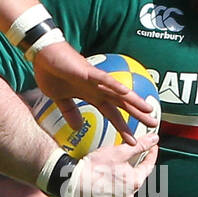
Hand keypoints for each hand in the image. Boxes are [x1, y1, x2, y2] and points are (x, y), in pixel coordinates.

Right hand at [32, 39, 156, 136]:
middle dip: (138, 115)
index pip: (111, 113)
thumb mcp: (60, 99)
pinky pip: (104, 79)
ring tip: (149, 109)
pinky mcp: (87, 72)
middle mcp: (97, 88)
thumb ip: (70, 112)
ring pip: (118, 92)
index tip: (133, 141)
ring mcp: (94, 80)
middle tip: (155, 124)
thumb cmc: (51, 73)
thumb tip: (77, 127)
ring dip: (134, 101)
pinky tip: (126, 92)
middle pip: (122, 104)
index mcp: (91, 95)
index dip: (123, 127)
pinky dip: (114, 86)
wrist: (42, 54)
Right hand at [63, 135, 157, 196]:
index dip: (151, 153)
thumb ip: (140, 145)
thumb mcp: (119, 152)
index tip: (152, 147)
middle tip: (135, 155)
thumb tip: (154, 139)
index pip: (149, 165)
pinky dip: (115, 185)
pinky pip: (116, 193)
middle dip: (137, 165)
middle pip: (138, 176)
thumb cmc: (96, 169)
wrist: (74, 184)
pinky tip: (108, 178)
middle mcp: (129, 195)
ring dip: (125, 176)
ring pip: (126, 185)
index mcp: (135, 182)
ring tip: (118, 166)